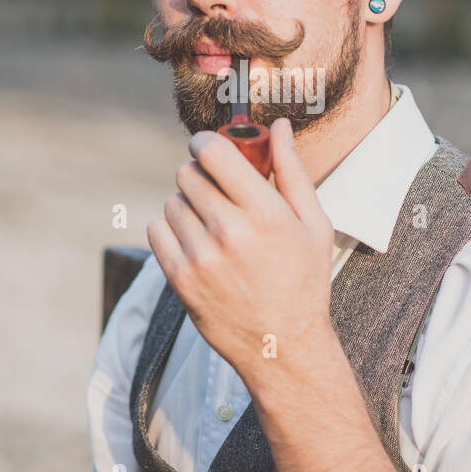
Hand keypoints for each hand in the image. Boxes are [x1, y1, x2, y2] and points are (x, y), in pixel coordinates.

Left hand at [146, 117, 335, 384]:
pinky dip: (171, 230)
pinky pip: (157, 230)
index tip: (208, 148)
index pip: (214, 152)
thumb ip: (293, 171)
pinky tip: (195, 243)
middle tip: (216, 191)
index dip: (205, 142)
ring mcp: (201, 257)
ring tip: (211, 225)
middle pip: (188, 174)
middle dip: (200, 175)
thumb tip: (279, 126)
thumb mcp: (314, 225)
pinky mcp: (180, 279)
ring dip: (187, 205)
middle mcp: (230, 232)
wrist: (283, 345)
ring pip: (172, 202)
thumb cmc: (304, 282)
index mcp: (266, 213)